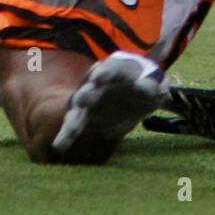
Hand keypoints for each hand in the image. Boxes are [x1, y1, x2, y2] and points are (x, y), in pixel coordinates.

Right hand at [51, 52, 168, 153]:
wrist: (133, 94)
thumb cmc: (145, 84)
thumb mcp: (155, 82)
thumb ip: (152, 84)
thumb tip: (146, 87)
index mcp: (116, 69)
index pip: (110, 69)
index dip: (105, 73)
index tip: (100, 77)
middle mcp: (97, 83)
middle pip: (89, 88)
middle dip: (86, 94)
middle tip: (81, 100)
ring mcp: (89, 100)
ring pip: (78, 109)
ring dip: (74, 118)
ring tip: (70, 129)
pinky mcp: (85, 117)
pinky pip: (74, 126)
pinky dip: (67, 135)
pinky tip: (59, 145)